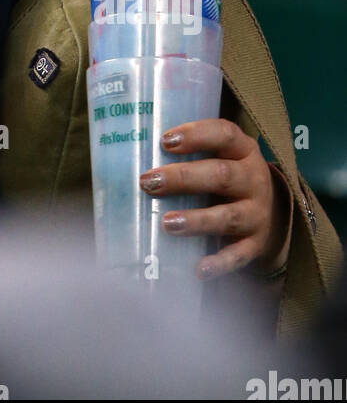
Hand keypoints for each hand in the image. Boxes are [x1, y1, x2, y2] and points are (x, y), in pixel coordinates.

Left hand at [138, 120, 293, 279]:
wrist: (273, 212)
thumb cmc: (227, 177)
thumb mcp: (220, 155)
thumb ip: (187, 152)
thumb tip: (129, 148)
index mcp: (242, 150)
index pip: (224, 134)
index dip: (196, 135)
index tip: (164, 141)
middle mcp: (253, 180)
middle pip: (221, 175)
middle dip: (183, 178)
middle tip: (149, 182)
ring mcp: (256, 214)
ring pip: (228, 216)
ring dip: (197, 220)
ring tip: (167, 223)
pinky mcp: (255, 244)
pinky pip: (238, 255)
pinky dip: (219, 263)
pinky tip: (198, 268)